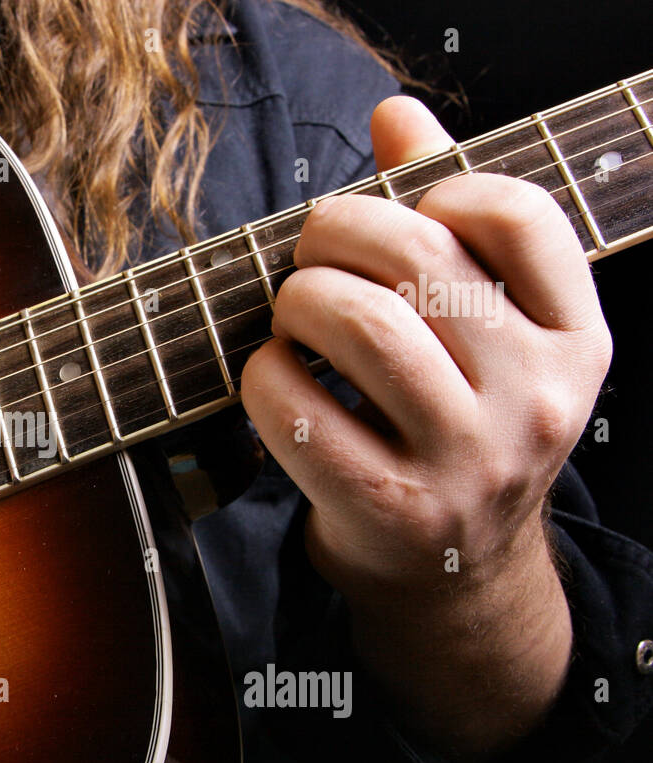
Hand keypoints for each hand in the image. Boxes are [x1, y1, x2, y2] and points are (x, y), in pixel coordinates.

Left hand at [240, 98, 611, 757]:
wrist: (454, 578)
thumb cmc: (454, 431)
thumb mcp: (484, 336)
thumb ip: (448, 225)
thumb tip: (396, 113)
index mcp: (574, 342)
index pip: (516, 215)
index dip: (431, 189)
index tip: (391, 215)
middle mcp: (536, 400)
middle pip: (416, 259)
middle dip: (330, 234)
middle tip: (305, 257)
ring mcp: (467, 461)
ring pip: (360, 324)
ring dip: (296, 301)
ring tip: (291, 316)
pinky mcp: (389, 508)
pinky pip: (298, 407)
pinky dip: (262, 375)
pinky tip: (270, 378)